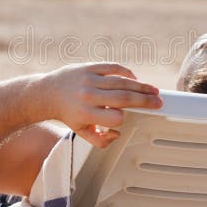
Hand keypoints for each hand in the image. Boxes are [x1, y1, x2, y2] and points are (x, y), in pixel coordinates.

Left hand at [43, 62, 161, 147]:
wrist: (48, 92)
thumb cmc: (68, 113)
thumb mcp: (81, 132)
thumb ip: (100, 140)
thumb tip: (117, 133)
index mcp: (85, 113)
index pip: (115, 117)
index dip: (124, 119)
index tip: (126, 119)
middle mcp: (88, 95)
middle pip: (123, 98)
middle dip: (144, 100)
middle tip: (158, 102)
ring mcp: (89, 79)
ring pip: (122, 82)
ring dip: (141, 87)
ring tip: (154, 91)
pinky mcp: (90, 67)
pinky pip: (114, 68)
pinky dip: (127, 73)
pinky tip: (136, 80)